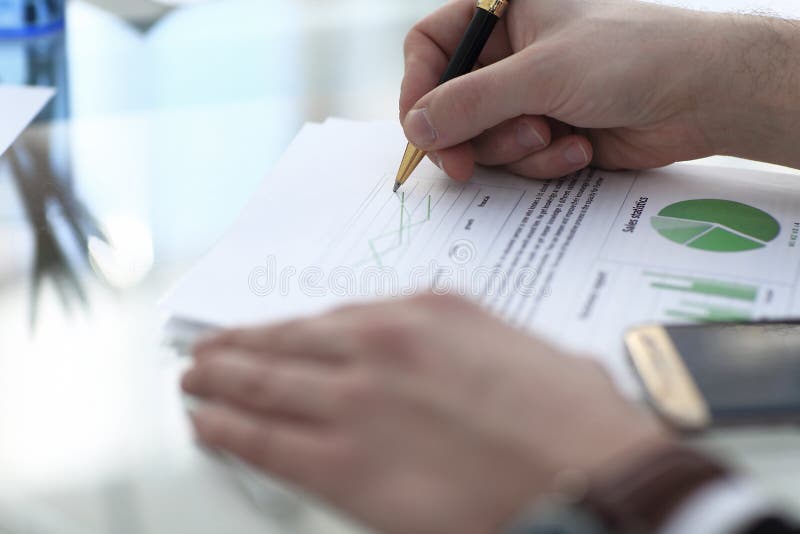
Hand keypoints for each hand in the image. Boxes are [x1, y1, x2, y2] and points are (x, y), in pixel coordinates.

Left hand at [183, 294, 667, 533]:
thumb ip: (462, 348)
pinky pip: (262, 440)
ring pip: (263, 383)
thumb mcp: (521, 351)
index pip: (334, 317)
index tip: (270, 333)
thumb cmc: (576, 424)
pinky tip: (206, 423)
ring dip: (220, 380)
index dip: (291, 328)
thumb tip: (433, 364)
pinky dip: (226, 428)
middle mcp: (380, 345)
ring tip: (196, 378)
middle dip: (240, 346)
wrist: (596, 479)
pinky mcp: (343, 465)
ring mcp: (355, 400)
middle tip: (209, 349)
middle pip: (287, 341)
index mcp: (426, 312)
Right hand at [400, 0, 799, 180]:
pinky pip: (518, 159)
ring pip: (483, 138)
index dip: (417, 88)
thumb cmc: (628, 58)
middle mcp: (510, 52)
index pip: (431, 45)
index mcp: (503, 12)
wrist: (703, 95)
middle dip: (471, 134)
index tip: (421, 130)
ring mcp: (529, 94)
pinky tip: (580, 148)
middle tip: (468, 164)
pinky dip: (544, 161)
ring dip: (514, 149)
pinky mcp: (549, 131)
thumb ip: (469, 102)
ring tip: (554, 137)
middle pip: (450, 103)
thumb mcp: (540, 74)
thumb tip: (415, 128)